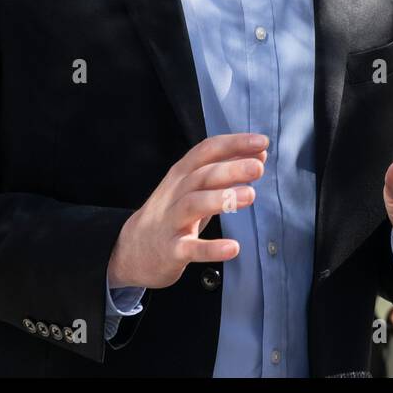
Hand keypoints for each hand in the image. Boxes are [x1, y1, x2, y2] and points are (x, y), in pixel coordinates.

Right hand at [106, 133, 266, 289]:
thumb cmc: (172, 214)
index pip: (206, 151)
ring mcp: (171, 221)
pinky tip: (232, 247)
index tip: (261, 142)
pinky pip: (190, 248)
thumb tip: (259, 154)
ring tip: (250, 195)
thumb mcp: (194, 188)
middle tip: (257, 167)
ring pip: (194, 204)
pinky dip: (211, 247)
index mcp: (182, 175)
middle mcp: (175, 193)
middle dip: (230, 168)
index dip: (233, 144)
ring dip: (221, 198)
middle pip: (202, 175)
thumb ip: (225, 171)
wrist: (132, 250)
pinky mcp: (171, 250)